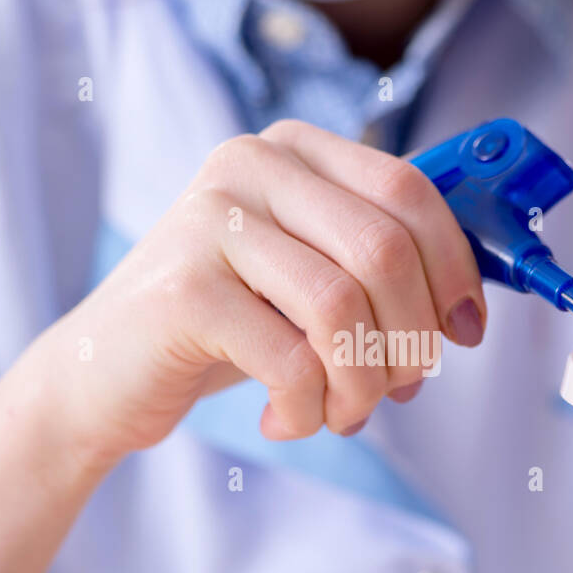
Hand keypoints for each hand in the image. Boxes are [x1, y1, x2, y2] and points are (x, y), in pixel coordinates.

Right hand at [0, 120, 486, 572]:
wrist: (106, 373)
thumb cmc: (229, 328)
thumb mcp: (308, 279)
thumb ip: (378, 268)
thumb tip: (467, 309)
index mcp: (292, 151)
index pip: (408, 191)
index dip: (455, 268)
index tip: (466, 334)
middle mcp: (249, 167)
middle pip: (385, 250)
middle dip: (412, 339)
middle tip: (399, 390)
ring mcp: (209, 222)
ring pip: (344, 309)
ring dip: (363, 386)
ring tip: (342, 415)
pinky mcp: (185, 291)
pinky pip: (294, 360)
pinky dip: (309, 409)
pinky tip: (285, 420)